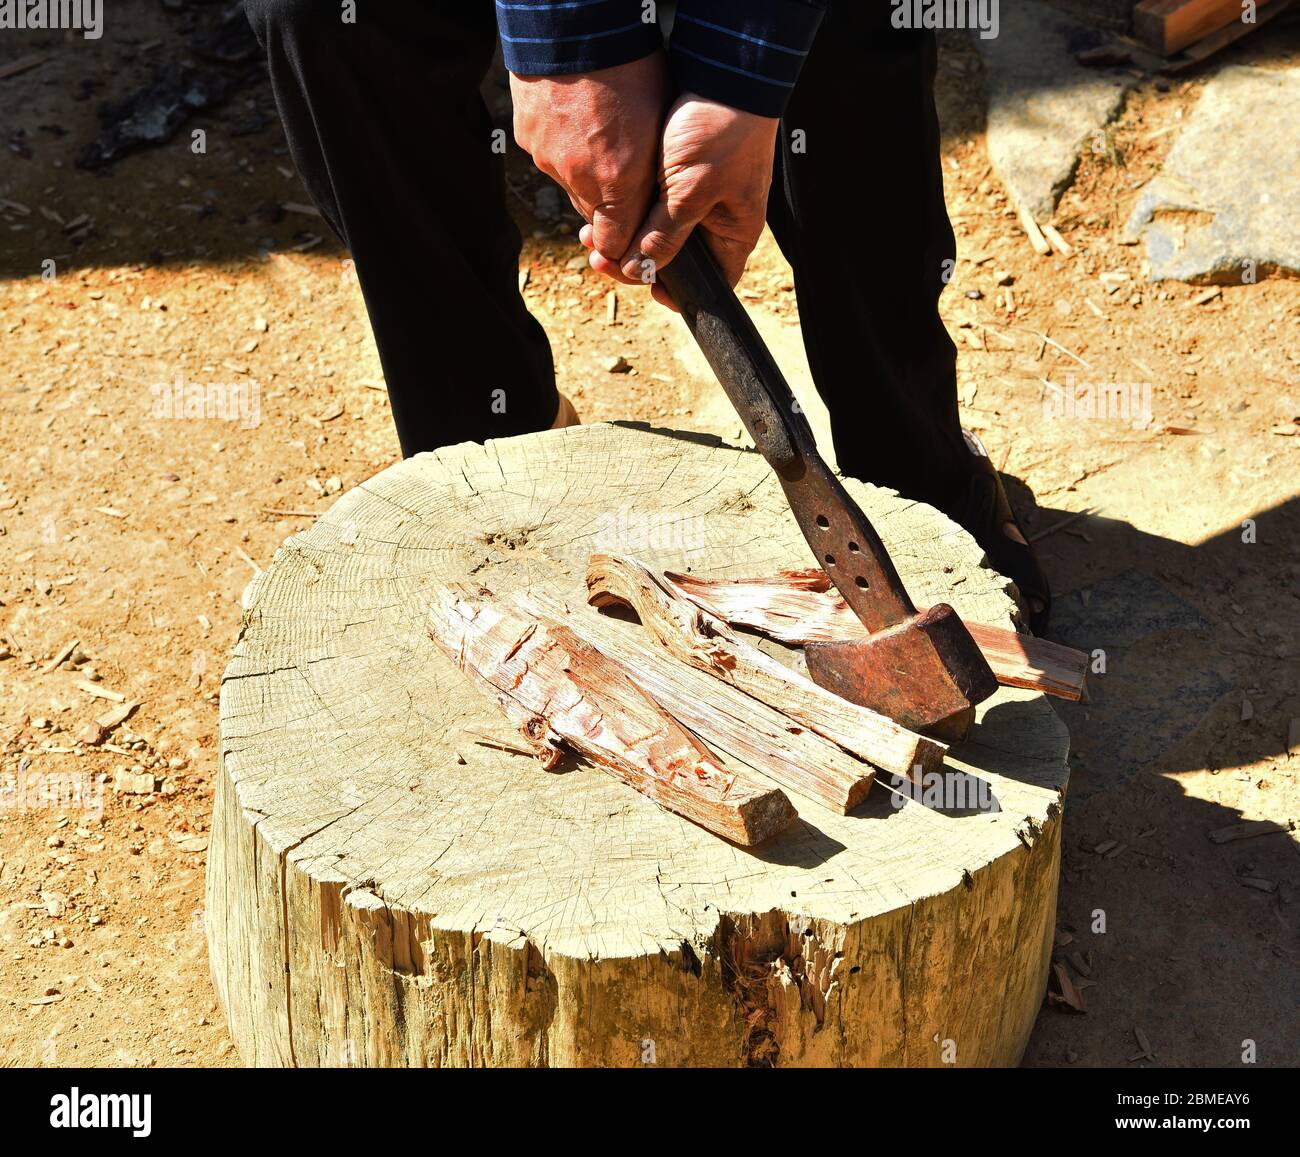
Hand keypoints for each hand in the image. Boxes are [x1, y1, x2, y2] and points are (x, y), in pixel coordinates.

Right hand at [511, 54, 668, 264]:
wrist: (577, 24)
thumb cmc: (633, 68)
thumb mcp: (659, 126)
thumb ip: (651, 176)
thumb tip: (649, 208)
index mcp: (617, 181)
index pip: (614, 245)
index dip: (623, 249)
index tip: (631, 245)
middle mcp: (578, 179)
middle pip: (592, 219)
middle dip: (608, 210)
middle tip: (623, 182)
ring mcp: (548, 160)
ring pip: (570, 187)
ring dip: (585, 177)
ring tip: (600, 138)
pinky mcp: (527, 138)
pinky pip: (549, 158)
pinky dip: (562, 149)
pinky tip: (575, 121)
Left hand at [585, 93, 777, 308]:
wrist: (723, 70)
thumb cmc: (720, 131)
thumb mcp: (689, 192)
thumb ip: (664, 236)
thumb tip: (640, 273)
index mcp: (734, 234)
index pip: (709, 283)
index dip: (676, 292)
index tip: (641, 287)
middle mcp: (718, 220)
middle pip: (674, 259)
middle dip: (635, 260)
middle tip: (599, 255)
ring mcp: (700, 196)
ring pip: (658, 231)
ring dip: (626, 234)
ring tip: (590, 231)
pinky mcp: (682, 173)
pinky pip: (654, 203)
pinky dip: (631, 208)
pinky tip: (606, 206)